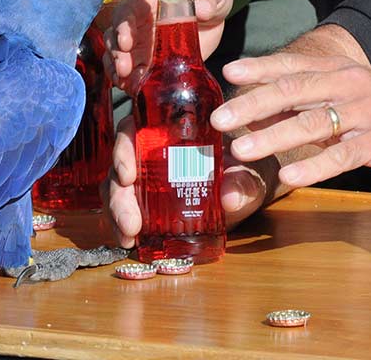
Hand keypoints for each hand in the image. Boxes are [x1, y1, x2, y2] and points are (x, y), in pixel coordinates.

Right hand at [103, 0, 233, 92]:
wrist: (214, 20)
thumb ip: (208, 0)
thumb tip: (203, 10)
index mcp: (148, 2)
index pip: (128, 10)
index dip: (123, 25)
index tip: (125, 41)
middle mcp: (138, 24)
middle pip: (116, 36)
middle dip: (116, 54)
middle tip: (124, 69)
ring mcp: (140, 46)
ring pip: (117, 56)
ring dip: (117, 71)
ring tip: (126, 84)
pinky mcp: (148, 64)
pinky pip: (131, 74)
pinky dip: (129, 83)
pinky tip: (135, 90)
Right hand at [105, 114, 271, 246]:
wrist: (252, 186)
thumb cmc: (251, 165)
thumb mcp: (253, 169)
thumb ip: (246, 180)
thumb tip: (229, 198)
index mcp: (173, 130)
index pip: (135, 128)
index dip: (123, 148)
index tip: (128, 175)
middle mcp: (154, 150)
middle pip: (121, 164)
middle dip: (119, 195)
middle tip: (130, 222)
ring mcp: (148, 177)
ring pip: (117, 188)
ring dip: (117, 212)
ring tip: (129, 236)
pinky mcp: (148, 200)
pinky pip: (125, 207)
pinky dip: (122, 225)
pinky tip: (130, 241)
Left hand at [211, 52, 370, 188]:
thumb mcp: (345, 101)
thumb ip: (306, 103)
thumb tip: (255, 111)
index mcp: (340, 70)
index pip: (293, 65)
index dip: (259, 67)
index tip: (228, 72)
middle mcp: (351, 85)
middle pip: (295, 91)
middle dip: (253, 104)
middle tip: (219, 119)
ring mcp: (367, 113)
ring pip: (313, 123)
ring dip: (273, 136)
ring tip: (241, 150)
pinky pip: (342, 155)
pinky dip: (314, 165)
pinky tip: (289, 175)